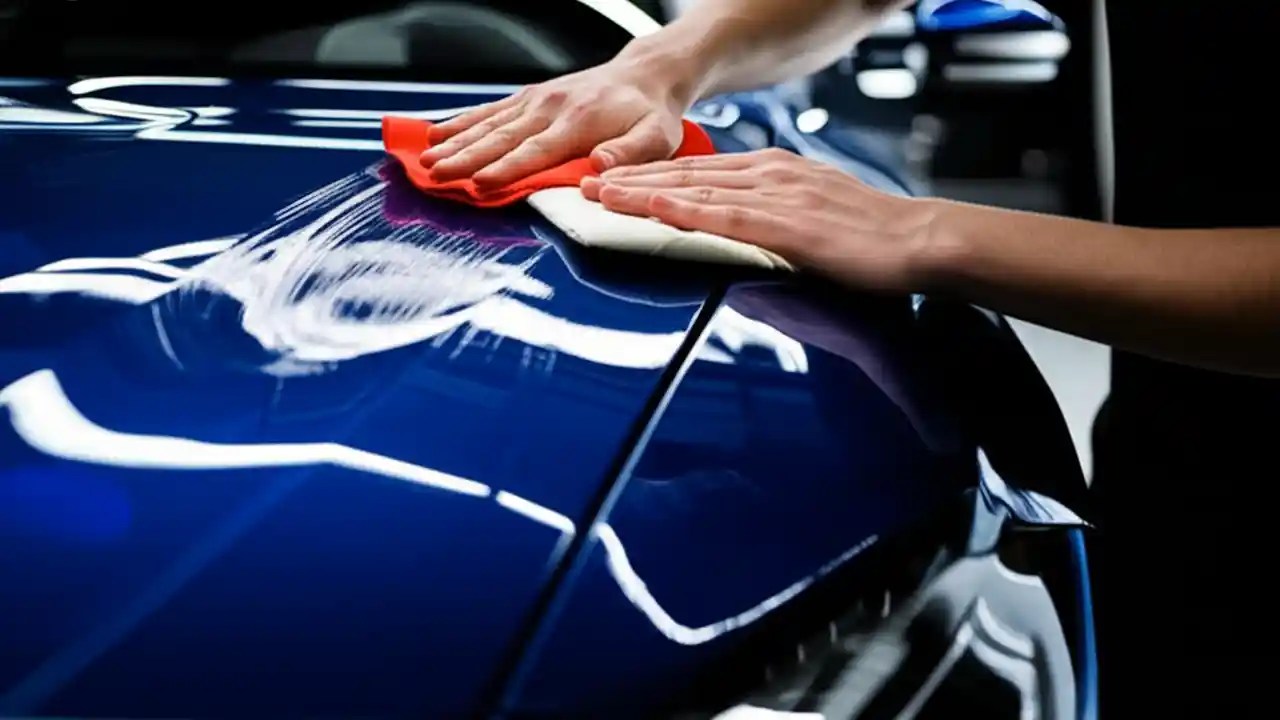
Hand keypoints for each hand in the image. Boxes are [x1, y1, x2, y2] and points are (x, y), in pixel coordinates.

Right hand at [420, 52, 692, 187]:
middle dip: (466, 158)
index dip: (507, 168)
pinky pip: (489, 111)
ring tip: (425, 161)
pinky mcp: (527, 98)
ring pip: (488, 124)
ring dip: (455, 143)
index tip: (480, 183)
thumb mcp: (656, 138)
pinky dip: (461, 123)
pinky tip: (435, 136)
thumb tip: (599, 166)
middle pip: (501, 138)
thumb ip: (630, 153)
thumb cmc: (650, 116)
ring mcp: (534, 100)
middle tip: (435, 175)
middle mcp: (549, 108)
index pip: (536, 151)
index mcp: (578, 123)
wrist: (643, 77)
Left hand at [580, 149, 939, 292]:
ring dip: (642, 191)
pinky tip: (651, 208)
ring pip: (695, 189)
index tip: (616, 179)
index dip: (654, 174)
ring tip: (598, 195)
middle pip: (688, 173)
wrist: (920, 241)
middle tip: (586, 183)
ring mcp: (777, 194)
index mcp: (776, 170)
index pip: (702, 170)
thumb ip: (769, 226)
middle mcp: (770, 173)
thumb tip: (733, 244)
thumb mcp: (813, 220)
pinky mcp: (786, 223)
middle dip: (633, 177)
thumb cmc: (873, 239)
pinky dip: (682, 209)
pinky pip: (722, 215)